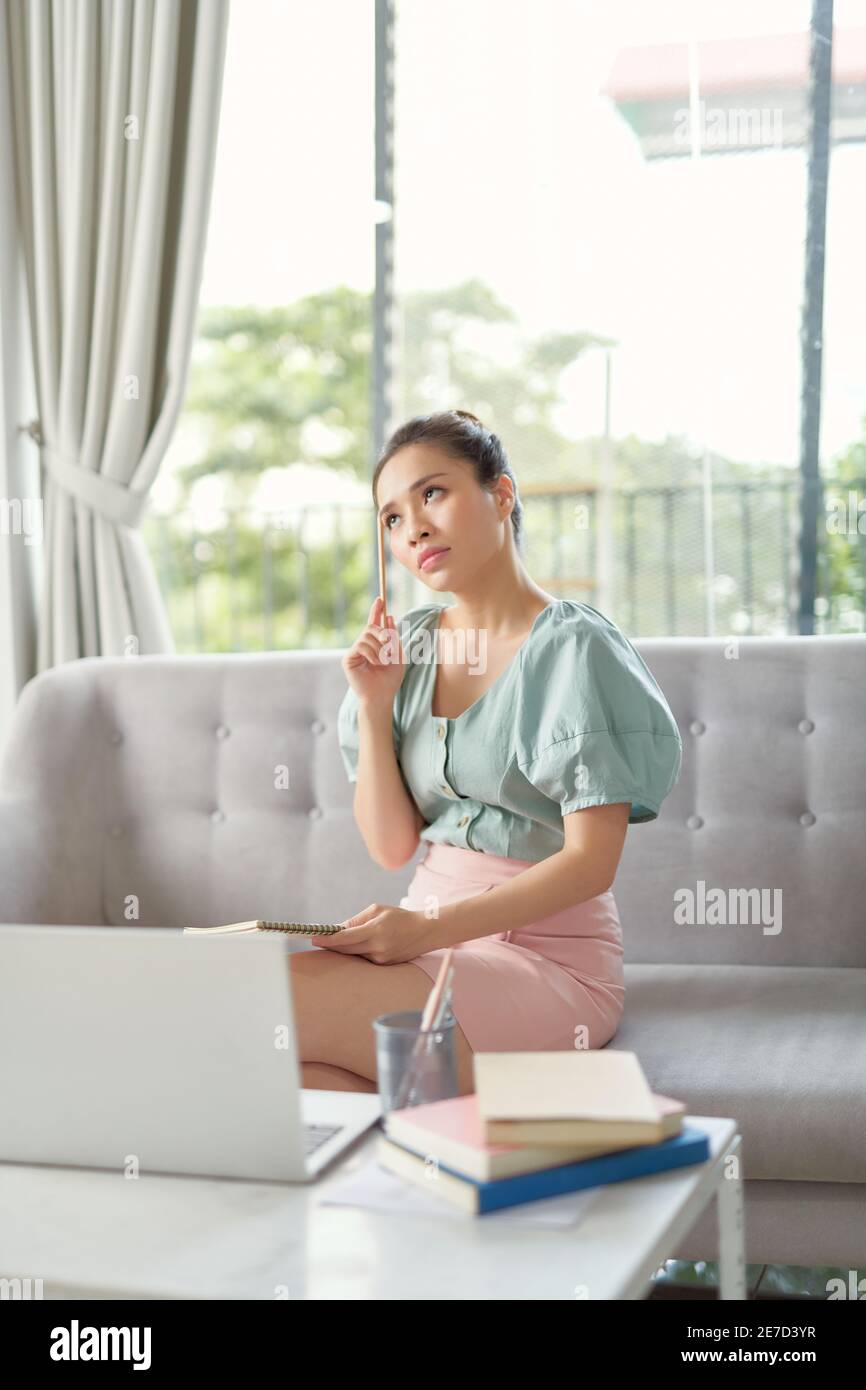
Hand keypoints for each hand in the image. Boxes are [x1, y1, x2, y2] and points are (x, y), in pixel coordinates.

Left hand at [310, 901, 435, 964]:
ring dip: (343, 948)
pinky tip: (354, 946)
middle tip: (317, 940)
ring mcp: (381, 959)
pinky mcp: (384, 965)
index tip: (313, 938)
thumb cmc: (400, 917)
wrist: (426, 932)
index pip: (345, 937)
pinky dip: (357, 952)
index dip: (328, 939)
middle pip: (346, 949)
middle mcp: (378, 948)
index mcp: (376, 931)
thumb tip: (337, 929)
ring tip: (332, 942)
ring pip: (354, 955)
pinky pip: (364, 958)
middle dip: (331, 945)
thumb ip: (357, 920)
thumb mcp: (378, 910)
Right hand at [342, 596, 405, 709]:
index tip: (380, 599)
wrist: (382, 696)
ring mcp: (355, 652)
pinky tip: (376, 664)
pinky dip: (372, 654)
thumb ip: (393, 637)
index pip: (374, 623)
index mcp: (376, 644)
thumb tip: (388, 616)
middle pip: (371, 627)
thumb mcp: (398, 655)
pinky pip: (361, 645)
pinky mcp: (348, 659)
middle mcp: (363, 645)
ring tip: (383, 662)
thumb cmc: (390, 679)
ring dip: (380, 648)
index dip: (376, 611)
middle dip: (383, 634)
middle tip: (390, 647)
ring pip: (366, 636)